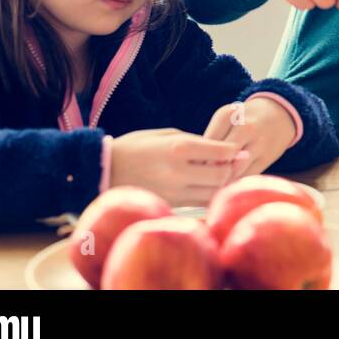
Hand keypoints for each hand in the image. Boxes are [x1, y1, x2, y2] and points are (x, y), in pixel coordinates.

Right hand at [108, 128, 241, 206]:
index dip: (233, 151)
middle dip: (230, 169)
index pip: (220, 152)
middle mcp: (179, 171)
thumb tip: (216, 148)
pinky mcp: (169, 203)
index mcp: (179, 147)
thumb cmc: (134, 147)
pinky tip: (206, 187)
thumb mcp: (164, 134)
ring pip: (212, 192)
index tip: (236, 149)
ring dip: (221, 184)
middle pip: (221, 175)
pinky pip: (198, 203)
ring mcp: (174, 191)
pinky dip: (207, 196)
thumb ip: (192, 140)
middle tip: (232, 164)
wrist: (102, 170)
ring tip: (221, 175)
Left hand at [203, 97, 297, 180]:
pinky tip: (227, 185)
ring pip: (234, 170)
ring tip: (212, 186)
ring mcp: (258, 143)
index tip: (190, 169)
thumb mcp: (225, 120)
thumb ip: (211, 141)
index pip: (206, 143)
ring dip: (222, 180)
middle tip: (200, 180)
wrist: (278, 114)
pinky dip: (235, 183)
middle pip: (221, 157)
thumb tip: (195, 169)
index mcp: (227, 115)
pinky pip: (246, 176)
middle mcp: (245, 128)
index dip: (196, 160)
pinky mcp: (267, 158)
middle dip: (209, 171)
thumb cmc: (241, 120)